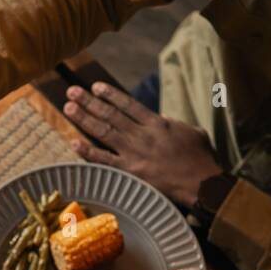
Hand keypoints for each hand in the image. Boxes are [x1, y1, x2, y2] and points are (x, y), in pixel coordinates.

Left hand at [63, 82, 221, 208]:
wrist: (201, 183)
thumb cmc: (201, 158)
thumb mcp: (191, 131)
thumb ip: (173, 123)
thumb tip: (160, 118)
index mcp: (157, 123)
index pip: (128, 104)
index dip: (110, 94)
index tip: (95, 87)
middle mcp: (142, 135)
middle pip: (110, 114)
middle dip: (89, 102)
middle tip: (72, 92)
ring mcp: (134, 153)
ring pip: (103, 132)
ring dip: (84, 119)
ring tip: (69, 108)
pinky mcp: (130, 172)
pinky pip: (104, 160)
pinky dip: (88, 151)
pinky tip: (73, 141)